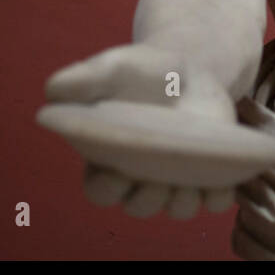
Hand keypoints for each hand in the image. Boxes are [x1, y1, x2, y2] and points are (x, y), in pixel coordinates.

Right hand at [44, 43, 240, 219]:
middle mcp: (142, 177)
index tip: (120, 168)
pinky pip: (216, 200)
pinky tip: (223, 180)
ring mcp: (178, 178)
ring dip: (183, 200)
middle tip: (159, 177)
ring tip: (190, 178)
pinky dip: (219, 196)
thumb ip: (82, 79)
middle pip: (141, 206)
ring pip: (178, 208)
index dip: (108, 187)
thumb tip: (51, 94)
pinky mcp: (211, 173)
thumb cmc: (142, 70)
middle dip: (149, 198)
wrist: (188, 66)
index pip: (101, 191)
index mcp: (109, 159)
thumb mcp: (112, 67)